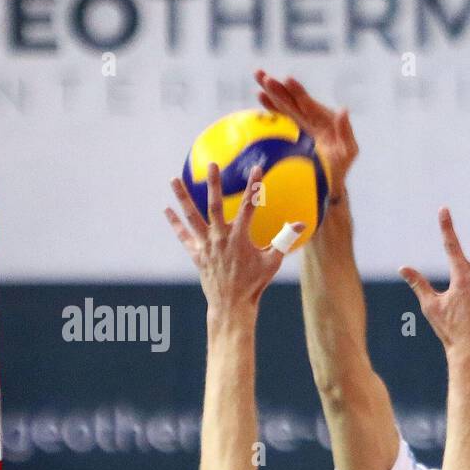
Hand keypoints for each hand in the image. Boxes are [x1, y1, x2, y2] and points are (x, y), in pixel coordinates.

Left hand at [164, 163, 293, 312]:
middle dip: (214, 184)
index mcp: (240, 237)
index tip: (256, 169)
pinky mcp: (197, 254)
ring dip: (183, 197)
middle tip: (212, 165)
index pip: (248, 206)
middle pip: (215, 205)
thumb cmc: (255, 283)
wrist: (232, 304)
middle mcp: (220, 238)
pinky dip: (175, 223)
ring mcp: (206, 245)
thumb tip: (301, 224)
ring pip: (192, 216)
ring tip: (174, 179)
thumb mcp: (273, 262)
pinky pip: (184, 235)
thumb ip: (284, 240)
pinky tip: (167, 209)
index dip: (254, 187)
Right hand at [254, 70, 358, 200]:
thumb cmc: (341, 167)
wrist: (329, 180)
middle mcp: (310, 117)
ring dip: (270, 92)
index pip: (308, 103)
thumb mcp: (348, 151)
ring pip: (284, 105)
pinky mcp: (292, 132)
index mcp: (323, 119)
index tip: (287, 79)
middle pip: (292, 99)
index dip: (298, 92)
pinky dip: (270, 107)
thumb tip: (343, 110)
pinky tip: (259, 96)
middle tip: (263, 75)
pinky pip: (280, 117)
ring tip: (258, 76)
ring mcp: (300, 123)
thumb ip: (346, 132)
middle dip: (278, 87)